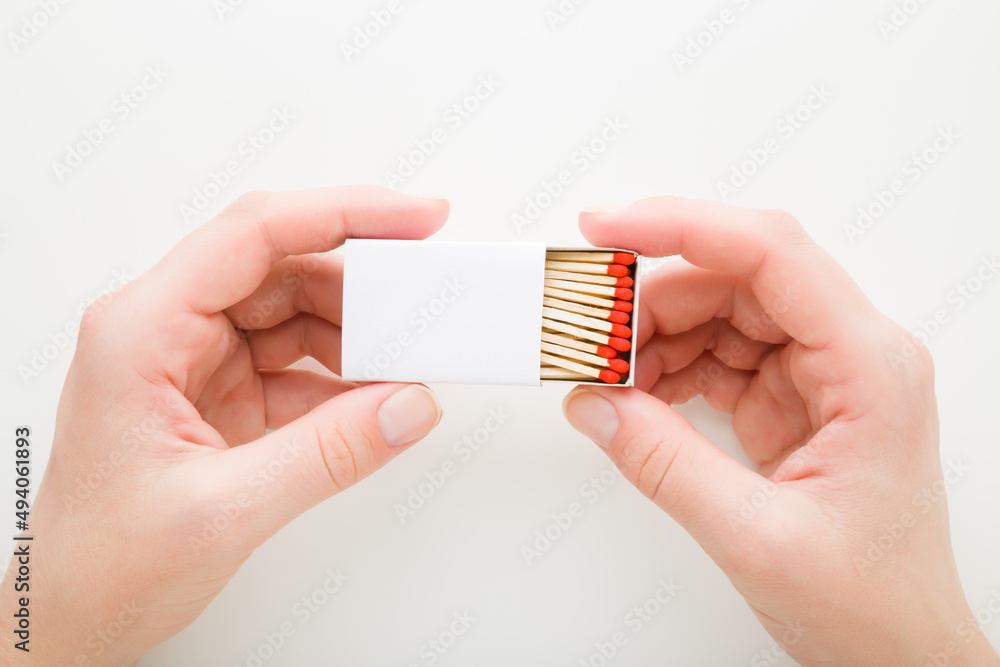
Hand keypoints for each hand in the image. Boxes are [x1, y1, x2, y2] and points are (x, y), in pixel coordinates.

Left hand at [0, 187, 448, 664]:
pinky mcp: (220, 390)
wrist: (75, 614)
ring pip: (295, 311)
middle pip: (282, 267)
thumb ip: (328, 454)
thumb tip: (408, 405)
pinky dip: (342, 377)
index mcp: (143, 329)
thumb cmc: (102, 561)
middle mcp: (166, 328)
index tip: (414, 218)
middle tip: (423, 300)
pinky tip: (373, 399)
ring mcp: (195, 358)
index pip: (254, 235)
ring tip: (405, 361)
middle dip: (360, 284)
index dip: (344, 214)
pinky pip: (296, 360)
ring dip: (356, 334)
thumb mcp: (223, 509)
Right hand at [562, 197, 998, 664]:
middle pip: (736, 279)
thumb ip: (665, 464)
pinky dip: (669, 369)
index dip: (681, 227)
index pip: (770, 254)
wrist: (899, 649)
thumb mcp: (757, 538)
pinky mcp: (791, 398)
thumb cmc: (873, 602)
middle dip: (653, 300)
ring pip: (721, 313)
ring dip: (656, 338)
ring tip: (608, 377)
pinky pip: (718, 356)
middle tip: (590, 333)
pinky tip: (637, 396)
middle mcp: (850, 352)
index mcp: (868, 366)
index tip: (607, 230)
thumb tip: (595, 404)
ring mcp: (820, 373)